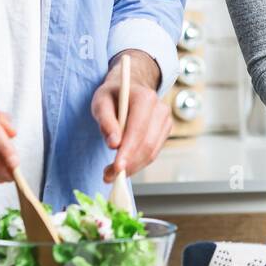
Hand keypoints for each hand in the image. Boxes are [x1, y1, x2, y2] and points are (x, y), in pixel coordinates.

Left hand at [90, 49, 170, 181]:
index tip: (117, 168)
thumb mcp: (100, 102)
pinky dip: (138, 163)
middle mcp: (161, 108)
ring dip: (133, 167)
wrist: (129, 89)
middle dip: (129, 164)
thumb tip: (114, 144)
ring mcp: (166, 121)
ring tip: (111, 174)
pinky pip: (153, 153)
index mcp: (145, 97)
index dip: (128, 151)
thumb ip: (106, 121)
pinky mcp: (165, 132)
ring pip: (152, 152)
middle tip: (108, 176)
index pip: (138, 129)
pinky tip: (124, 165)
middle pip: (147, 144)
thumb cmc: (112, 96)